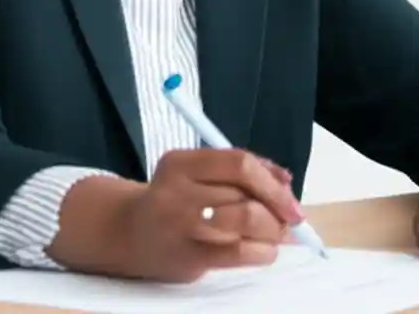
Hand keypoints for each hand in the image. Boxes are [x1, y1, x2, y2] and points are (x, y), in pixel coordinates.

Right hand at [49, 149, 302, 281]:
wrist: (128, 235)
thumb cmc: (175, 201)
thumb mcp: (197, 174)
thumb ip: (240, 170)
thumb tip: (286, 180)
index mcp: (181, 163)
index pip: (239, 163)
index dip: (272, 181)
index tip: (290, 196)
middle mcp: (177, 191)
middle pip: (245, 196)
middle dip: (277, 210)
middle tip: (288, 220)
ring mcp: (180, 224)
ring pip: (246, 221)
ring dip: (273, 231)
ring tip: (276, 235)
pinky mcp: (187, 255)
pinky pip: (238, 252)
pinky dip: (263, 252)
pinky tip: (264, 251)